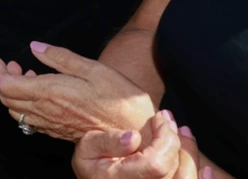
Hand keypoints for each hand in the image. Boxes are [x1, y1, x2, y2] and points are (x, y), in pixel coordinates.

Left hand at [0, 42, 156, 141]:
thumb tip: (35, 47)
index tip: (1, 60)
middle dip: (5, 80)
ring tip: (29, 77)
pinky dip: (25, 106)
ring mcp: (51, 124)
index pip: (6, 85)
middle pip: (7, 99)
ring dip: (15, 93)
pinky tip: (41, 95)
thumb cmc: (120, 100)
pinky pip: (30, 121)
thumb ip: (60, 57)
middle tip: (17, 65)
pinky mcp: (58, 132)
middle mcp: (46, 111)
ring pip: (16, 111)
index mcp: (50, 92)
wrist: (136, 134)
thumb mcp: (94, 69)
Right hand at [73, 110, 199, 178]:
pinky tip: (205, 168)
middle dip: (178, 141)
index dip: (165, 138)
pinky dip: (201, 177)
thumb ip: (106, 141)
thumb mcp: (87, 147)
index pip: (157, 163)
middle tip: (170, 120)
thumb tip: (134, 136)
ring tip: (184, 134)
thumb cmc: (91, 162)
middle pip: (175, 170)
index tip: (160, 118)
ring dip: (190, 155)